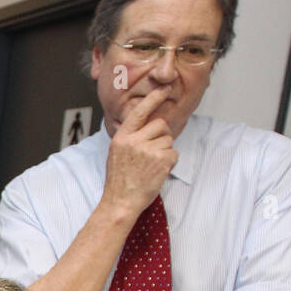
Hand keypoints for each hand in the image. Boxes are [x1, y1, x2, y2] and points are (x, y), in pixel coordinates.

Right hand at [101, 88, 177, 216]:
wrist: (120, 203)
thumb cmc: (119, 181)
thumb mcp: (117, 154)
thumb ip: (131, 137)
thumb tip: (149, 124)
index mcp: (121, 138)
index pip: (140, 112)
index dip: (154, 98)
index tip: (165, 88)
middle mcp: (134, 141)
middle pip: (160, 124)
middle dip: (161, 136)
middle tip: (151, 153)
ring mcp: (148, 150)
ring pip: (169, 139)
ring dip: (165, 151)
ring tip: (151, 166)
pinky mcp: (161, 160)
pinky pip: (174, 153)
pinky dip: (169, 163)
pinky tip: (156, 172)